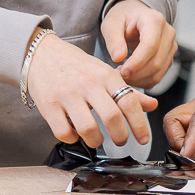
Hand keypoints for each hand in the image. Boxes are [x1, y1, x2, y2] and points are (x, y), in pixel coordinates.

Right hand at [25, 34, 156, 148]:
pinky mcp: (48, 105)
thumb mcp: (105, 73)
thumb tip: (152, 105)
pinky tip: (75, 133)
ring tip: (97, 139)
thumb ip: (128, 91)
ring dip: (96, 141)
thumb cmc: (77, 66)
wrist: (41, 53)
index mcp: (105, 75)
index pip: (129, 101)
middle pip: (112, 117)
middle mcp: (88, 83)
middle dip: (120, 136)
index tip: (143, 139)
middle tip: (121, 141)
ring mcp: (67, 94)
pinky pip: (64, 132)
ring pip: (88, 129)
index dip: (139, 124)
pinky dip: (72, 138)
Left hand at [101, 0, 176, 90]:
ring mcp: (171, 47)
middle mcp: (168, 33)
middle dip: (135, 74)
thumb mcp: (111, 23)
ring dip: (138, 79)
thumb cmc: (123, 18)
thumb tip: (118, 58)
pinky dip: (142, 81)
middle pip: (156, 62)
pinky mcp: (169, 59)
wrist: (134, 16)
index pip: (150, 45)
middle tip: (117, 75)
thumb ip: (113, 39)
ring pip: (158, 72)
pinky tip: (130, 76)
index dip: (137, 62)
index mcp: (155, 20)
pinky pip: (157, 76)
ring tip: (121, 75)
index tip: (122, 71)